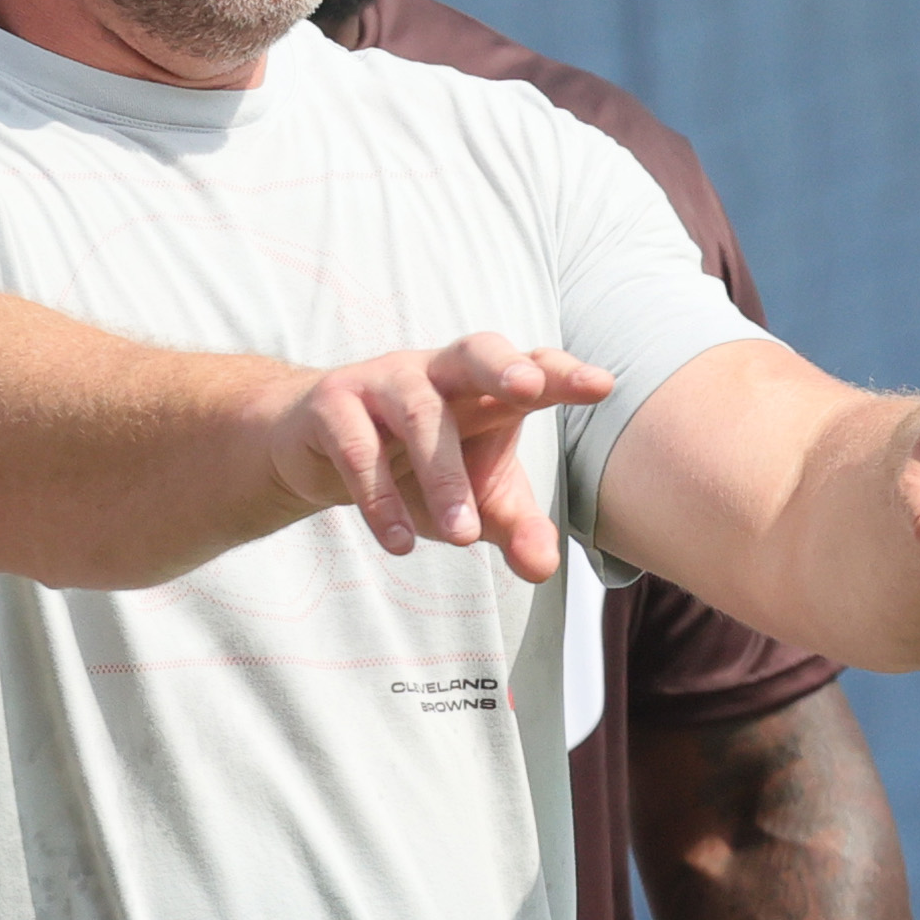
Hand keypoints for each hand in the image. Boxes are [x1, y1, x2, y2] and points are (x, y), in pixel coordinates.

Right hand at [269, 333, 613, 584]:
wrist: (317, 455)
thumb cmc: (418, 471)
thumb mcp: (476, 503)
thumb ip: (516, 528)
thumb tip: (543, 567)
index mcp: (485, 389)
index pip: (532, 369)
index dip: (563, 373)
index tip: (602, 384)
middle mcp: (439, 372)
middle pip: (476, 352)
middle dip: (504, 367)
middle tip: (530, 389)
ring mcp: (383, 382)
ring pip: (420, 413)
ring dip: (443, 476)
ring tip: (462, 539)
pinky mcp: (333, 405)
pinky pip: (358, 447)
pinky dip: (380, 498)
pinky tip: (399, 541)